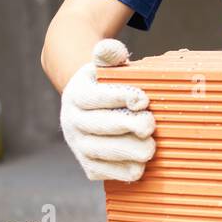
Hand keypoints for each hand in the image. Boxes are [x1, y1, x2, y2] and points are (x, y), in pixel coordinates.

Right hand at [60, 38, 155, 181]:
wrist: (89, 104)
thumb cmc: (106, 82)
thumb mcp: (106, 64)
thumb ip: (109, 54)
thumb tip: (112, 49)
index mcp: (77, 94)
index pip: (95, 97)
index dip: (119, 98)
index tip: (143, 99)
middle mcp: (72, 121)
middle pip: (97, 126)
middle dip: (126, 127)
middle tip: (150, 125)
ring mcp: (77, 144)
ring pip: (98, 152)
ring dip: (125, 152)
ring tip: (149, 149)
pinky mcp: (86, 163)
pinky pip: (100, 171)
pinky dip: (118, 172)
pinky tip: (138, 168)